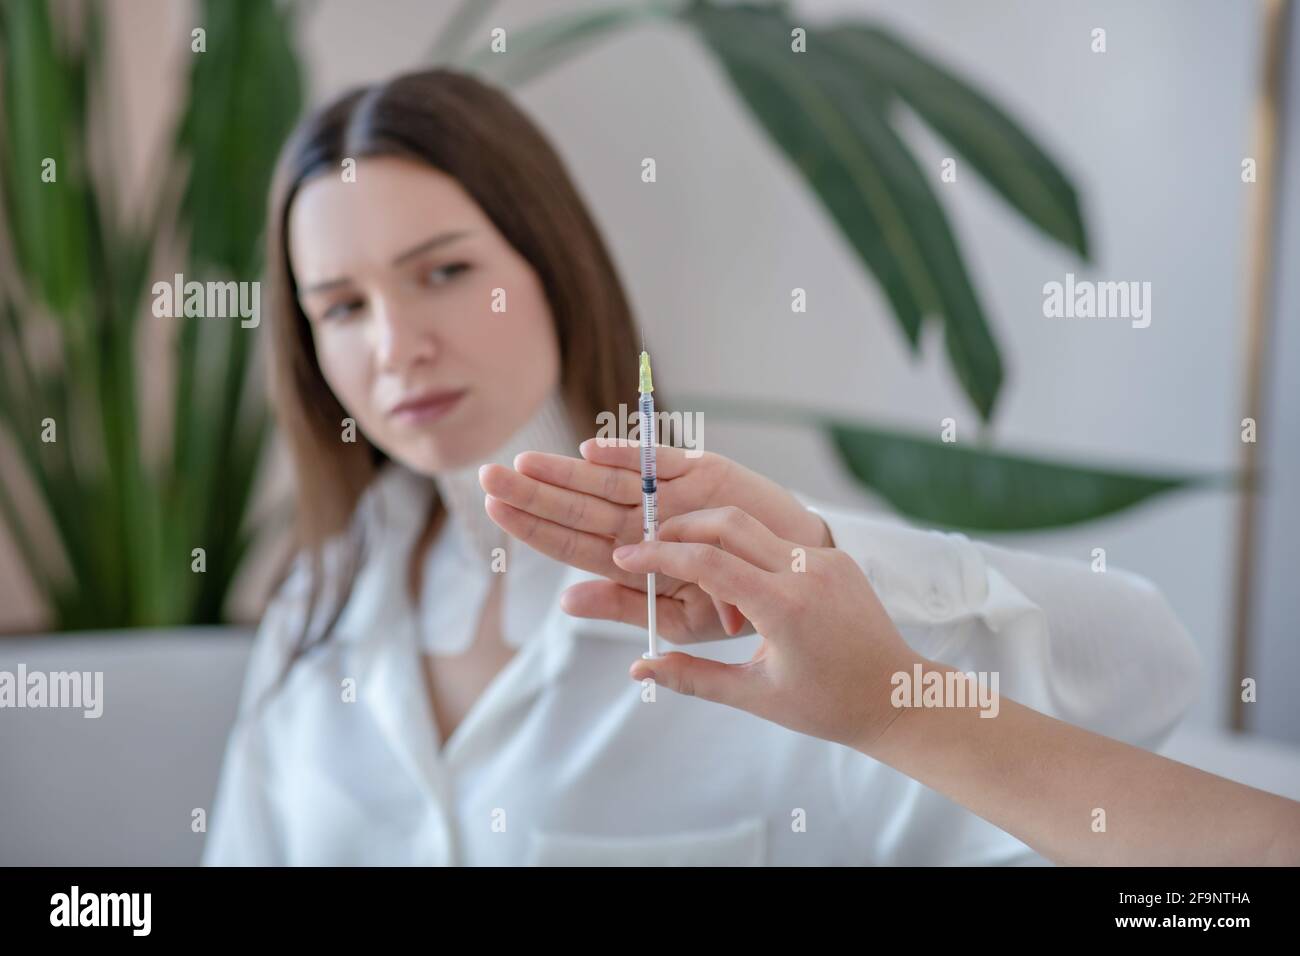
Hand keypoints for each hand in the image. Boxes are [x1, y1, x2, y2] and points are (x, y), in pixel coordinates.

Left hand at [479, 441, 831, 642]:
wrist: (796, 574)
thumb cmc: (736, 600)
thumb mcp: (679, 617)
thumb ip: (625, 606)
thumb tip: (566, 602)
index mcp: (631, 558)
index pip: (571, 542)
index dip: (533, 526)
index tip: (493, 510)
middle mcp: (642, 522)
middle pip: (579, 507)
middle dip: (533, 493)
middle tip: (487, 476)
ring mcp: (669, 497)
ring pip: (608, 482)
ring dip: (567, 473)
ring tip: (525, 464)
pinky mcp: (702, 474)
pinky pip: (660, 464)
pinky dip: (629, 458)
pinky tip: (592, 453)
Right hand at [612, 505, 918, 751]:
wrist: (897, 695)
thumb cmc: (828, 705)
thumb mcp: (754, 696)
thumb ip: (692, 677)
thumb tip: (638, 668)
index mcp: (784, 606)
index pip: (707, 562)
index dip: (659, 556)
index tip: (625, 557)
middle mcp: (806, 571)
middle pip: (727, 523)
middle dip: (680, 528)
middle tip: (649, 548)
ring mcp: (825, 559)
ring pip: (752, 527)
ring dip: (712, 538)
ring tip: (693, 574)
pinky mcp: (835, 558)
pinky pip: (779, 541)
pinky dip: (746, 551)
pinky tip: (736, 584)